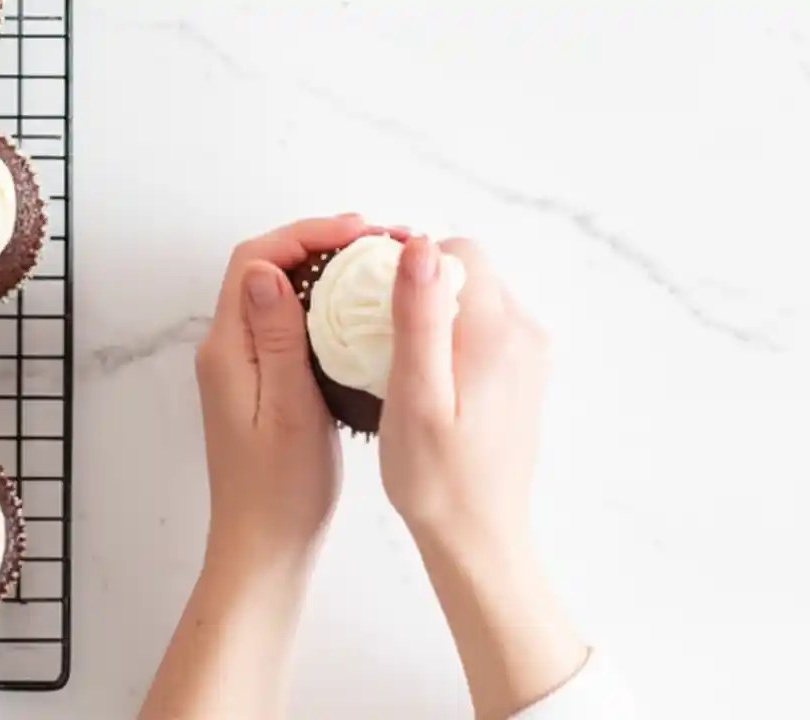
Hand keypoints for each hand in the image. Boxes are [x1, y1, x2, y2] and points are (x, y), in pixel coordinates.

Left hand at [141, 215, 369, 719]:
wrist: (264, 545)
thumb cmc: (279, 490)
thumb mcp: (286, 409)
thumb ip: (276, 336)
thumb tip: (264, 269)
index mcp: (227, 349)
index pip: (254, 259)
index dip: (305, 234)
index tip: (358, 231)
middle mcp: (227, 350)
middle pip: (264, 268)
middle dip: (317, 243)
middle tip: (376, 242)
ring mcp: (242, 366)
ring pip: (277, 293)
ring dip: (322, 271)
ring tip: (375, 267)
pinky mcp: (262, 383)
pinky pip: (287, 324)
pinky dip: (323, 306)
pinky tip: (359, 314)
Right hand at [380, 235, 584, 718]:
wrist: (478, 536)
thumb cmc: (435, 477)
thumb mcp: (414, 395)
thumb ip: (419, 317)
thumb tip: (420, 248)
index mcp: (497, 332)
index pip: (459, 254)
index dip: (410, 262)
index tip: (371, 294)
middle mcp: (524, 334)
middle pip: (468, 273)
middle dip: (420, 287)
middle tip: (374, 330)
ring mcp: (528, 356)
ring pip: (474, 301)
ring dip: (434, 314)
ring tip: (394, 357)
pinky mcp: (522, 376)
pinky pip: (483, 330)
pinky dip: (449, 338)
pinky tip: (421, 377)